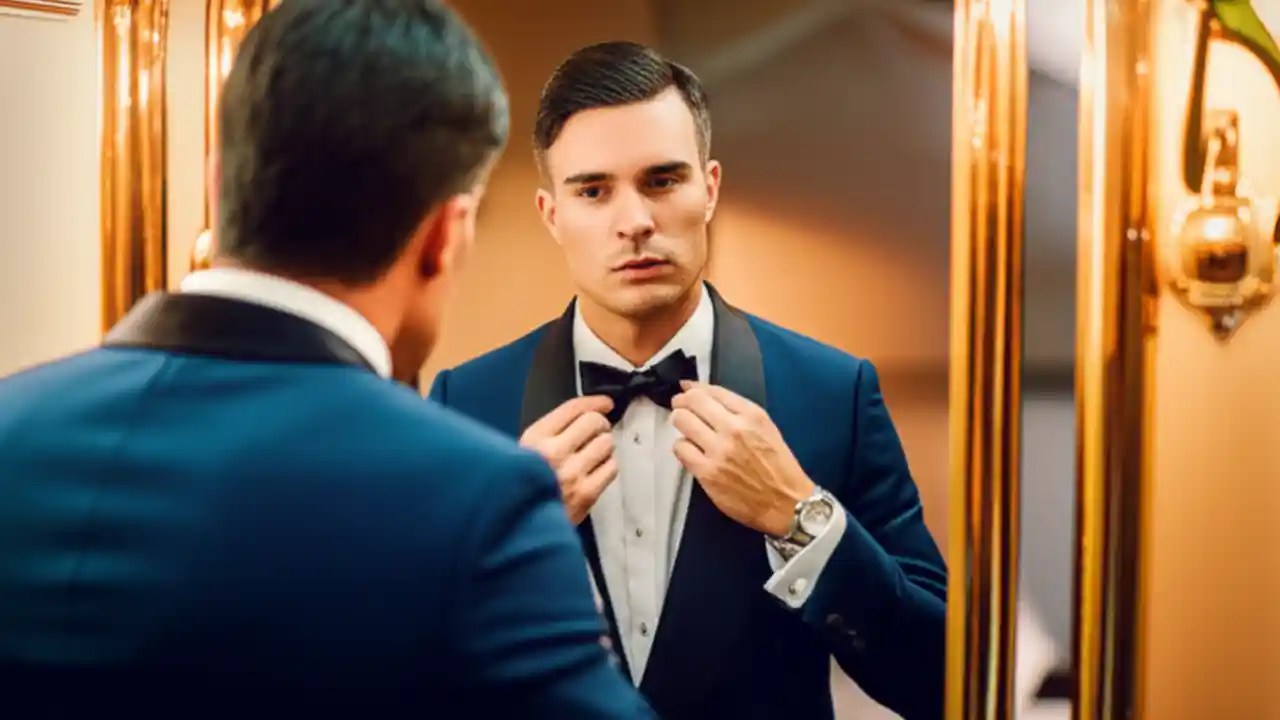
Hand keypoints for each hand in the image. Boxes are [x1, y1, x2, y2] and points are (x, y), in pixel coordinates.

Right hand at [520, 395, 616, 524]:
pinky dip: (607, 467)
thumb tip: (582, 417)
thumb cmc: (517, 492)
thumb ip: (547, 435)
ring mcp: (572, 473)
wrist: (517, 530)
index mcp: (533, 439)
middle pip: (594, 422)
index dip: (593, 402)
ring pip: (606, 443)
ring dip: (604, 447)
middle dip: (599, 425)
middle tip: (598, 432)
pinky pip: (611, 468)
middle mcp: (553, 452)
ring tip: (594, 455)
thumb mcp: (520, 453)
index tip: (604, 403)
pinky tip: (595, 472)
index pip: (572, 409)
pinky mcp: (586, 494)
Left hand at [671, 382, 814, 536]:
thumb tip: (705, 395)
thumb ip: (738, 411)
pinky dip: (682, 447)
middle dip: (682, 403)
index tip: (687, 389)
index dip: (695, 388)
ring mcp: (719, 451)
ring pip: (682, 421)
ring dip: (680, 422)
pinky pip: (680, 449)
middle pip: (693, 402)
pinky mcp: (708, 473)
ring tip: (687, 430)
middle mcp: (735, 429)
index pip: (713, 391)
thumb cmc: (778, 467)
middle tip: (681, 408)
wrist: (786, 503)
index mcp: (752, 416)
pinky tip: (691, 451)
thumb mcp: (767, 428)